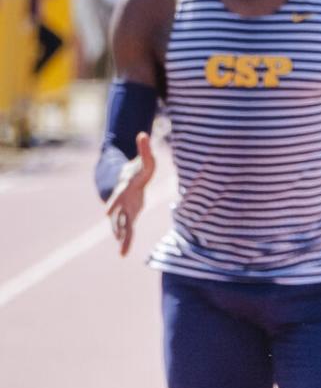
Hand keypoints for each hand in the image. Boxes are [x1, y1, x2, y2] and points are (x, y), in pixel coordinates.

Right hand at [105, 132, 155, 255]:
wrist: (126, 180)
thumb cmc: (137, 171)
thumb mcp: (144, 161)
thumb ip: (145, 150)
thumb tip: (144, 134)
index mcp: (123, 189)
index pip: (118, 197)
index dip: (114, 203)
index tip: (108, 210)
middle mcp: (120, 202)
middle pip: (117, 215)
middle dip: (116, 224)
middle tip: (117, 234)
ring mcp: (123, 211)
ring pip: (119, 225)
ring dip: (120, 235)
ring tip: (122, 248)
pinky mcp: (128, 218)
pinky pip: (126, 231)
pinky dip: (125, 242)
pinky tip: (123, 254)